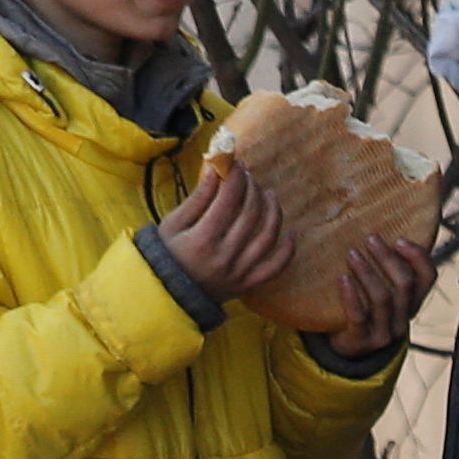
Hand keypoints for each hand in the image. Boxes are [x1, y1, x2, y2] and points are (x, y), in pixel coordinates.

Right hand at [159, 165, 295, 303]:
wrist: (168, 294)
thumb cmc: (168, 253)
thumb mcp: (174, 222)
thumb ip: (198, 197)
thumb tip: (216, 168)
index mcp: (203, 239)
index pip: (228, 199)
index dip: (236, 177)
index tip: (237, 164)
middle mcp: (224, 256)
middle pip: (250, 214)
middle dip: (252, 189)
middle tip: (249, 177)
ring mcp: (239, 272)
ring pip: (267, 237)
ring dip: (273, 211)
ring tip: (269, 194)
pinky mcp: (248, 284)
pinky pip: (276, 267)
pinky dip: (287, 250)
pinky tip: (291, 233)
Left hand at [324, 233, 431, 362]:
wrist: (346, 347)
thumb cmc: (364, 307)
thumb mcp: (381, 288)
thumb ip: (386, 266)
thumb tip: (378, 224)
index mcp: (412, 302)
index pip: (428, 277)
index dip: (418, 257)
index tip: (399, 240)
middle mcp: (403, 318)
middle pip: (404, 284)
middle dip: (387, 259)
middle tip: (369, 239)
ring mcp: (384, 333)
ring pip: (383, 298)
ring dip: (367, 272)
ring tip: (352, 254)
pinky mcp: (361, 341)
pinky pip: (358, 316)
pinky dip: (351, 296)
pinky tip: (343, 278)